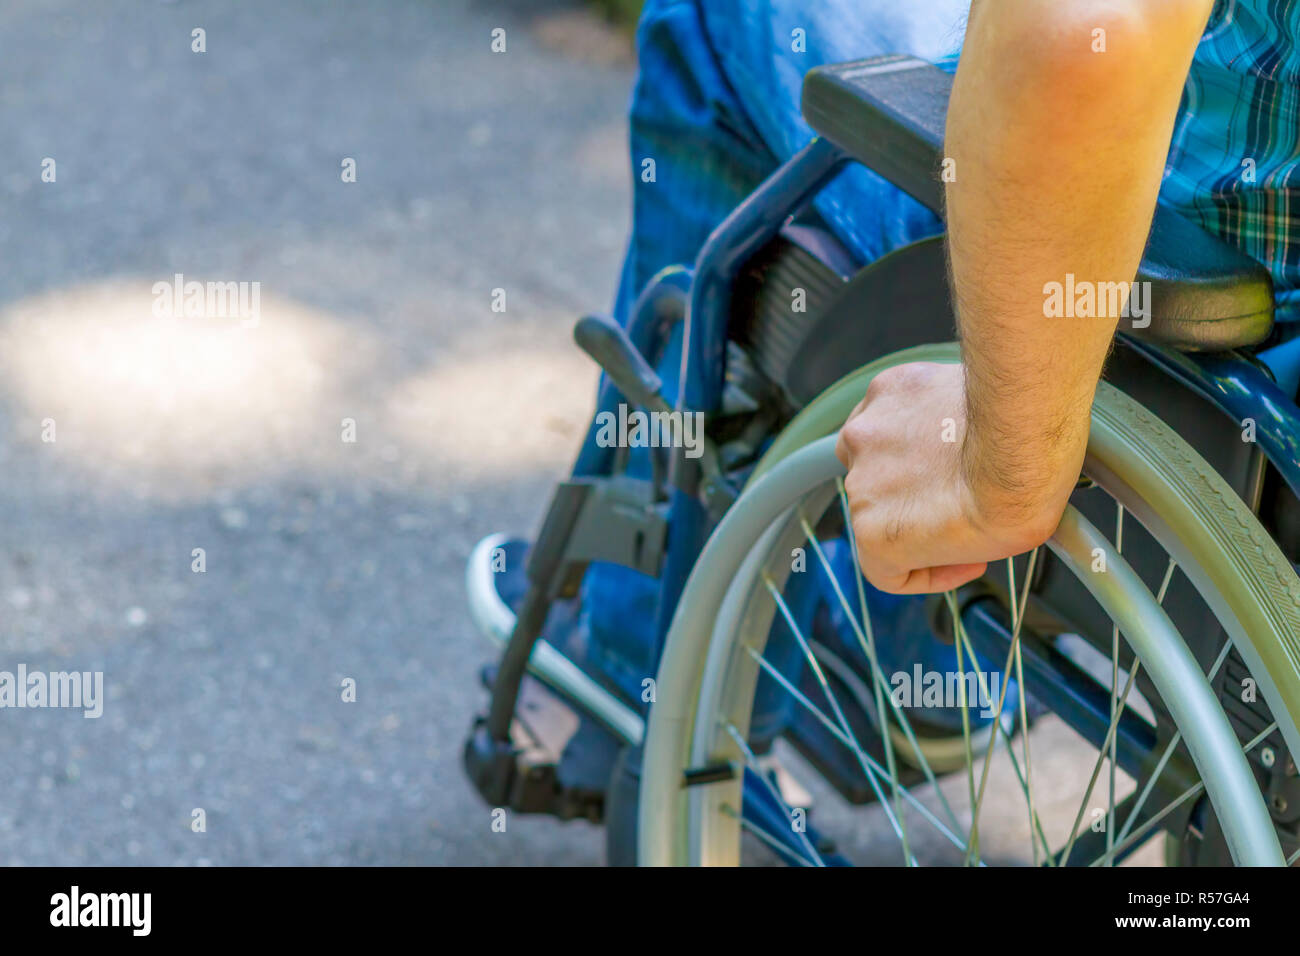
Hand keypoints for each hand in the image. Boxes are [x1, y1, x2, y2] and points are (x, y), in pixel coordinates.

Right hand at [834, 361, 1070, 594]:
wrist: (1029, 438)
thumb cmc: (1017, 498)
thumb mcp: (982, 550)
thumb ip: (941, 542)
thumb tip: (948, 525)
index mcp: (876, 536)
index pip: (884, 567)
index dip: (929, 568)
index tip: (959, 556)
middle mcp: (859, 485)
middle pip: (878, 504)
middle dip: (917, 504)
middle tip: (962, 495)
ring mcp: (868, 433)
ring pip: (874, 452)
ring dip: (905, 457)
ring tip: (954, 452)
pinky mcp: (888, 389)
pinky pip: (891, 407)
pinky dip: (915, 413)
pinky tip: (952, 417)